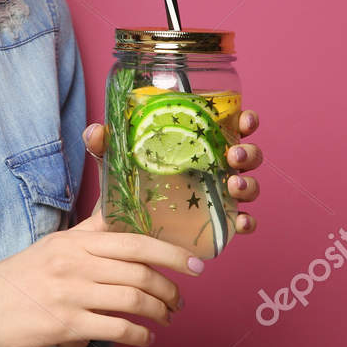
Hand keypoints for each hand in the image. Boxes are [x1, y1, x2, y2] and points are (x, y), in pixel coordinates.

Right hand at [0, 144, 201, 346]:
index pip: (132, 237)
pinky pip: (117, 329)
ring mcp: (70, 293)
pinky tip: (146, 339)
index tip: (194, 262)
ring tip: (166, 318)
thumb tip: (122, 225)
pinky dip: (141, 336)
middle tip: (181, 298)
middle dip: (171, 286)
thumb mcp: (50, 248)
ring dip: (160, 311)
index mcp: (73, 240)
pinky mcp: (66, 325)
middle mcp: (74, 262)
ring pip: (134, 299)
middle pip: (140, 268)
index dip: (170, 250)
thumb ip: (87, 236)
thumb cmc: (16, 281)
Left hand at [83, 111, 262, 235]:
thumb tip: (96, 131)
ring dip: (249, 184)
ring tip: (233, 185)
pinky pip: (241, 222)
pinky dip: (248, 221)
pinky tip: (241, 221)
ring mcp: (218, 195)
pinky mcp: (216, 223)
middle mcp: (215, 166)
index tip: (244, 121)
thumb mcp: (114, 161)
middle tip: (233, 155)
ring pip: (249, 186)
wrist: (117, 225)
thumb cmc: (126, 181)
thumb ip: (105, 145)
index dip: (245, 121)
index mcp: (198, 143)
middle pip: (247, 155)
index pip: (230, 126)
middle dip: (248, 153)